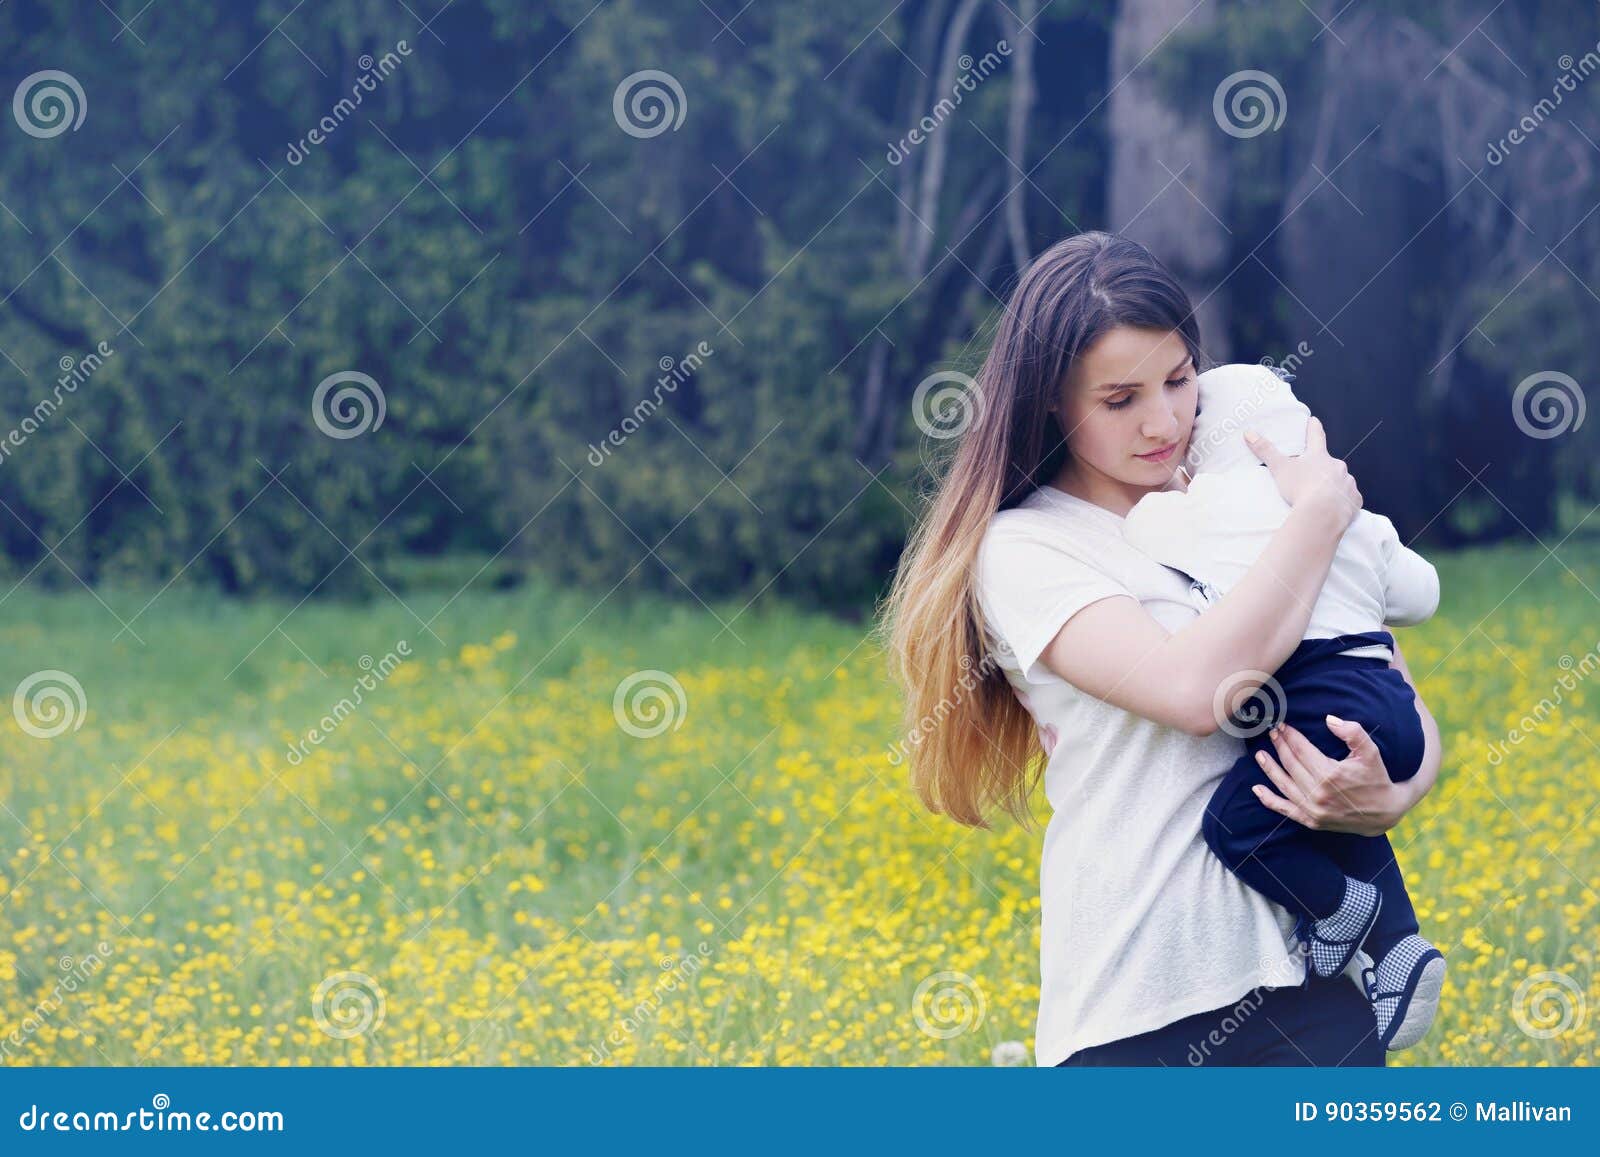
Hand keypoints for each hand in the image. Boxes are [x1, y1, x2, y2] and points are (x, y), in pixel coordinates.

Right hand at [1247, 416, 1361, 529]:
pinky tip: (1337, 508)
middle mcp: (1337, 466)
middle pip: (1330, 463)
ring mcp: (1348, 483)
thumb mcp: (1280, 468)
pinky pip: (1350, 499)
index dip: (1314, 428)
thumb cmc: (1301, 488)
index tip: (1314, 421)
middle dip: (1324, 468)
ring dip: (1334, 486)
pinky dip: (1344, 502)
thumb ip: (1265, 451)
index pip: (1316, 437)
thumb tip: (1249, 433)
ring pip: (1342, 482)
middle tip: (1314, 477)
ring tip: (1323, 498)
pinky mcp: (1354, 500)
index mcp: (1319, 456)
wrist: (1322, 513)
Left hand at [1248, 716, 1410, 835]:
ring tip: (1260, 754)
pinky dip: (1269, 800)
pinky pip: (1285, 810)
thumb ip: (1352, 732)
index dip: (1290, 736)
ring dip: (1270, 768)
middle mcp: (1318, 794)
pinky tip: (1257, 789)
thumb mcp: (1370, 752)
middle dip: (1280, 746)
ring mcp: (1313, 810)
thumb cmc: (1377, 778)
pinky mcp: (1312, 821)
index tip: (1281, 725)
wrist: (1385, 812)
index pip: (1301, 750)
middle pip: (1291, 764)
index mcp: (1330, 774)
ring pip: (1284, 785)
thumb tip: (1328, 719)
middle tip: (1272, 732)